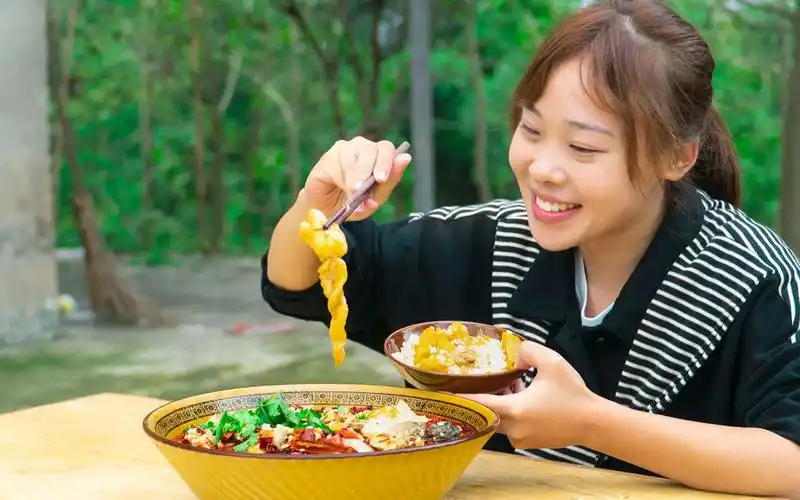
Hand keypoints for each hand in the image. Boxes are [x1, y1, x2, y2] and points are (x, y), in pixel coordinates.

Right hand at [302, 137, 411, 219]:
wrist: (330, 212)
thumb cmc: (355, 204)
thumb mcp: (374, 200)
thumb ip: (387, 184)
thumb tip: (406, 159)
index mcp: (378, 156)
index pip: (386, 149)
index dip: (386, 161)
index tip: (381, 178)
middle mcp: (362, 148)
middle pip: (370, 149)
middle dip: (368, 170)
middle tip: (363, 188)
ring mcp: (344, 149)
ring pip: (352, 156)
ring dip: (353, 177)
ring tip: (352, 193)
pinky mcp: (328, 156)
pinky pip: (336, 163)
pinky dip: (340, 177)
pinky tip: (339, 186)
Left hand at [459, 341, 600, 449]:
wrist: (594, 422)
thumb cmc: (572, 393)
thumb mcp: (551, 362)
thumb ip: (527, 350)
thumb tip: (514, 351)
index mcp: (514, 410)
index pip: (477, 404)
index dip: (458, 397)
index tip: (441, 392)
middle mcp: (513, 429)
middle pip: (486, 411)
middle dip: (483, 394)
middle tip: (480, 378)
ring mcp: (520, 438)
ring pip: (498, 417)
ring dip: (500, 401)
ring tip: (510, 382)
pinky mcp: (527, 443)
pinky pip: (510, 425)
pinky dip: (511, 410)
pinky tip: (523, 394)